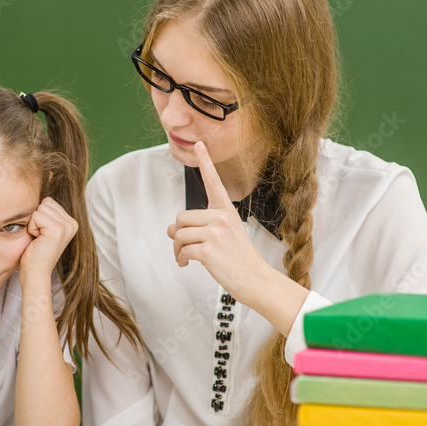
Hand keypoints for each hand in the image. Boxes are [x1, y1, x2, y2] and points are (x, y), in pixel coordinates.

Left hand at [19, 197, 77, 282]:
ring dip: (33, 223)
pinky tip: (37, 240)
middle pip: (45, 202)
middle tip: (39, 237)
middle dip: (36, 218)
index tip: (42, 234)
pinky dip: (32, 227)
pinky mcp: (58, 229)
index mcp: (71, 222)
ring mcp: (66, 226)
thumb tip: (42, 189)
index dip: (39, 216)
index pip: (48, 201)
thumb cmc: (35, 252)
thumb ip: (46, 213)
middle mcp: (72, 223)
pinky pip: (36, 216)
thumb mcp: (43, 229)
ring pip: (40, 208)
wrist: (36, 274)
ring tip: (38, 238)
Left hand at [167, 142, 267, 300]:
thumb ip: (199, 228)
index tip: (199, 145)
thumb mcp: (223, 237)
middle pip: (181, 217)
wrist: (255, 279)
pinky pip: (182, 250)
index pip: (213, 183)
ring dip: (177, 249)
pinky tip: (187, 264)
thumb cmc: (240, 259)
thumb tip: (170, 229)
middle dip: (177, 235)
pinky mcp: (209, 250)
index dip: (205, 163)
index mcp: (226, 211)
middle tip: (182, 248)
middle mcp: (222, 218)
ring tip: (185, 258)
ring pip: (179, 234)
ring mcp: (216, 233)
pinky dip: (181, 259)